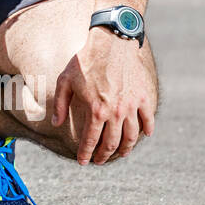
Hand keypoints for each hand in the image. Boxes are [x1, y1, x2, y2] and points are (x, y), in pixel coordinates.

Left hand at [52, 28, 155, 164]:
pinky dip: (147, 131)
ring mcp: (132, 106)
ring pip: (132, 137)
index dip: (85, 153)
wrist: (111, 42)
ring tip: (119, 153)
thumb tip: (56, 123)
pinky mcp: (144, 98)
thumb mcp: (65, 81)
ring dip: (125, 149)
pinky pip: (148, 121)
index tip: (83, 161)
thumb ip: (60, 104)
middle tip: (99, 161)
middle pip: (111, 143)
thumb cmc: (85, 60)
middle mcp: (115, 112)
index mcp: (95, 110)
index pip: (90, 140)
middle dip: (104, 156)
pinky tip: (143, 136)